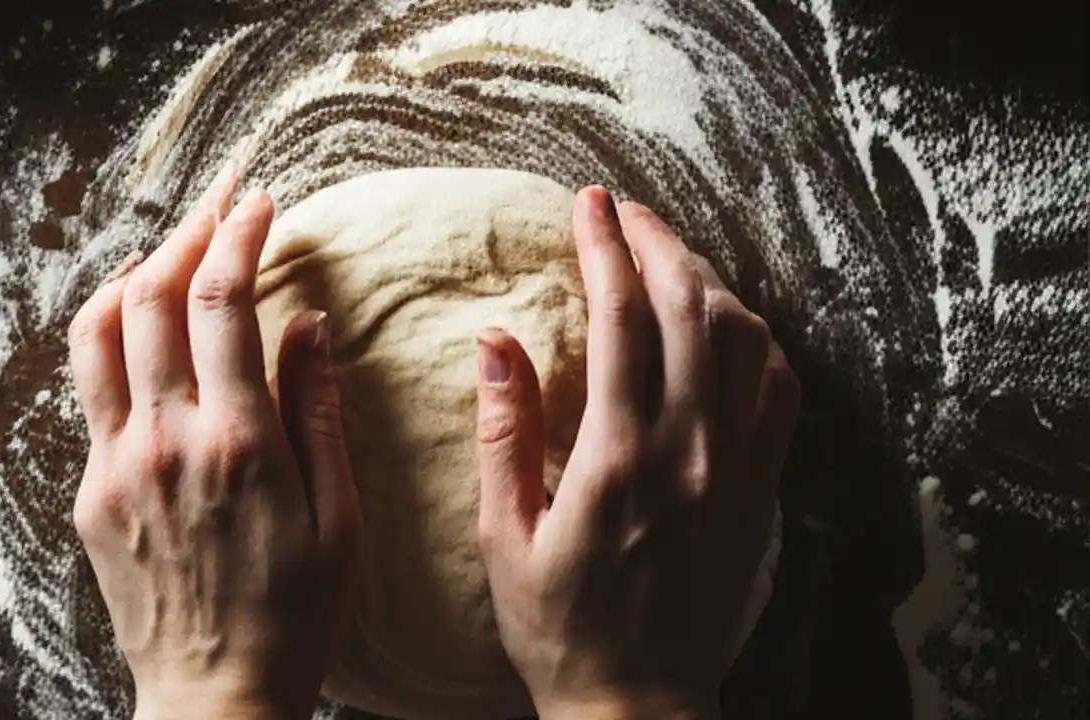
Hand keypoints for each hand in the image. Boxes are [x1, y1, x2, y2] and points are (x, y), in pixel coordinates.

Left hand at [67, 164, 361, 719]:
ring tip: (170, 250)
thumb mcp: (340, 517)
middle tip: (222, 203)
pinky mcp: (91, 492)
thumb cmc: (296, 615)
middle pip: (150, 294)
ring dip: (131, 272)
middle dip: (187, 230)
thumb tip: (310, 324)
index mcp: (236, 442)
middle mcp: (164, 440)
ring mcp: (115, 465)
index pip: (224, 298)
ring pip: (96, 331)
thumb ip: (318, 411)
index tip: (262, 201)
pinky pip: (89, 389)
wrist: (215, 697)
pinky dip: (111, 335)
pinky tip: (142, 330)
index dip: (241, 232)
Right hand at [473, 187, 798, 719]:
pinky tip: (727, 322)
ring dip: (708, 280)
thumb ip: (502, 430)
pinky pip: (779, 392)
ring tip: (668, 254)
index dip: (605, 246)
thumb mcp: (502, 534)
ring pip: (744, 339)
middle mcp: (690, 454)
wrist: (636, 703)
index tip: (586, 203)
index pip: (621, 318)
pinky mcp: (761, 494)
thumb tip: (495, 338)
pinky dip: (757, 340)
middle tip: (625, 210)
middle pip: (691, 308)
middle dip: (658, 242)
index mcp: (619, 460)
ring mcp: (736, 472)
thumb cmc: (556, 625)